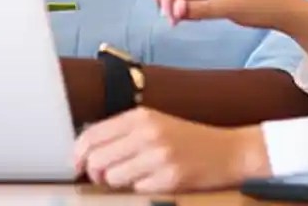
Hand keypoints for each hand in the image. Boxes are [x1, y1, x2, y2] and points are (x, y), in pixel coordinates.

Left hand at [74, 107, 269, 193]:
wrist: (230, 151)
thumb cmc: (187, 139)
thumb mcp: (154, 124)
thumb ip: (122, 132)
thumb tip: (85, 150)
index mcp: (140, 117)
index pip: (93, 135)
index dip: (78, 154)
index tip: (77, 164)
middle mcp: (148, 133)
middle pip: (98, 159)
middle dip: (96, 172)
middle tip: (104, 177)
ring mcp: (159, 157)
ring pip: (113, 178)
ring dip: (117, 183)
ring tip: (134, 177)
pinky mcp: (170, 179)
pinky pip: (137, 190)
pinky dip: (140, 190)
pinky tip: (154, 181)